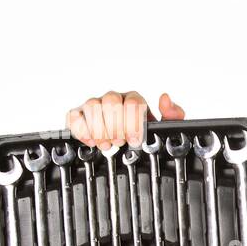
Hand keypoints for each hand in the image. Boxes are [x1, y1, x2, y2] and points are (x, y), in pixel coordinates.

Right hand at [66, 91, 184, 150]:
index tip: (134, 140)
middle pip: (110, 101)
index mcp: (134, 100)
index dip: (133, 122)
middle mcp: (113, 99)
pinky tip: (92, 142)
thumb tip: (165, 98)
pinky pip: (73, 116)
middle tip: (120, 142)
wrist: (129, 147)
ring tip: (108, 145)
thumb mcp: (164, 130)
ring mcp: (95, 106)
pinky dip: (81, 130)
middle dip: (116, 126)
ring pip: (92, 106)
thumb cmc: (145, 137)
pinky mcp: (79, 116)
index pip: (132, 101)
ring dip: (99, 129)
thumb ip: (172, 115)